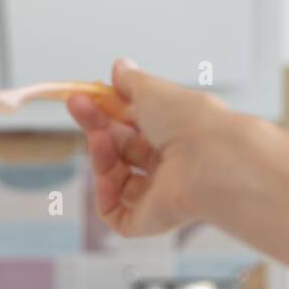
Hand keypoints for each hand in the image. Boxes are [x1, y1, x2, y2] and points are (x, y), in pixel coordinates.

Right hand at [67, 58, 246, 238]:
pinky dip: (104, 194)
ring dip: (101, 156)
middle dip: (97, 127)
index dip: (106, 110)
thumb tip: (119, 67)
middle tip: (78, 107)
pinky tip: (105, 175)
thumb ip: (131, 82)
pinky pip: (115, 212)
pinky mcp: (149, 220)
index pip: (132, 125)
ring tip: (100, 138)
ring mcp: (159, 194)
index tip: (83, 97)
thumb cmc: (192, 123)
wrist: (210, 159)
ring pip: (115, 179)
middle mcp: (169, 165)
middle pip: (120, 150)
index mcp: (175, 134)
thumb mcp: (154, 90)